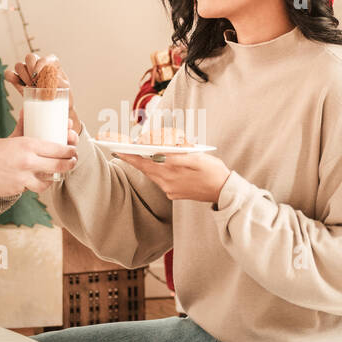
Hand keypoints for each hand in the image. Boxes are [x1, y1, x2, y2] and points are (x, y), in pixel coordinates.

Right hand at [0, 132, 77, 196]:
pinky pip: (34, 188)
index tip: (73, 149)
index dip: (69, 150)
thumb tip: (26, 112)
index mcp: (27, 145)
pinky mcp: (18, 189)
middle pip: (59, 165)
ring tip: (57, 174)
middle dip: (70, 164)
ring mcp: (24, 177)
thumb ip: (21, 128)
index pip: (57, 148)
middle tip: (73, 162)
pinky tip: (39, 181)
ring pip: (49, 180)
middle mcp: (28, 161)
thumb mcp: (7, 138)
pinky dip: (37, 184)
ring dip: (55, 178)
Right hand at [6, 52, 81, 131]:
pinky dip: (11, 78)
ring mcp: (27, 71)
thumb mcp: (65, 88)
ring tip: (31, 87)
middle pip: (29, 57)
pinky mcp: (18, 79)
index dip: (39, 66)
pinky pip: (9, 74)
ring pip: (19, 65)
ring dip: (24, 76)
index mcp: (51, 62)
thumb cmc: (62, 94)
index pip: (43, 58)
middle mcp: (38, 64)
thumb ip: (60, 82)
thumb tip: (54, 78)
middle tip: (35, 83)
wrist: (55, 104)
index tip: (38, 77)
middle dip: (31, 70)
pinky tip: (20, 86)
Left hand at [112, 150, 231, 203]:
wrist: (224, 192)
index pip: (144, 163)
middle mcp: (167, 183)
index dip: (129, 156)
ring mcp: (170, 190)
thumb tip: (159, 152)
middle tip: (122, 148)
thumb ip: (177, 156)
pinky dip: (157, 169)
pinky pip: (161, 179)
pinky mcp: (174, 193)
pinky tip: (158, 163)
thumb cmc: (213, 172)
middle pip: (145, 168)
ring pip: (152, 173)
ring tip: (137, 153)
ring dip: (145, 163)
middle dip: (134, 157)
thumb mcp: (197, 159)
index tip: (116, 150)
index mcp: (172, 173)